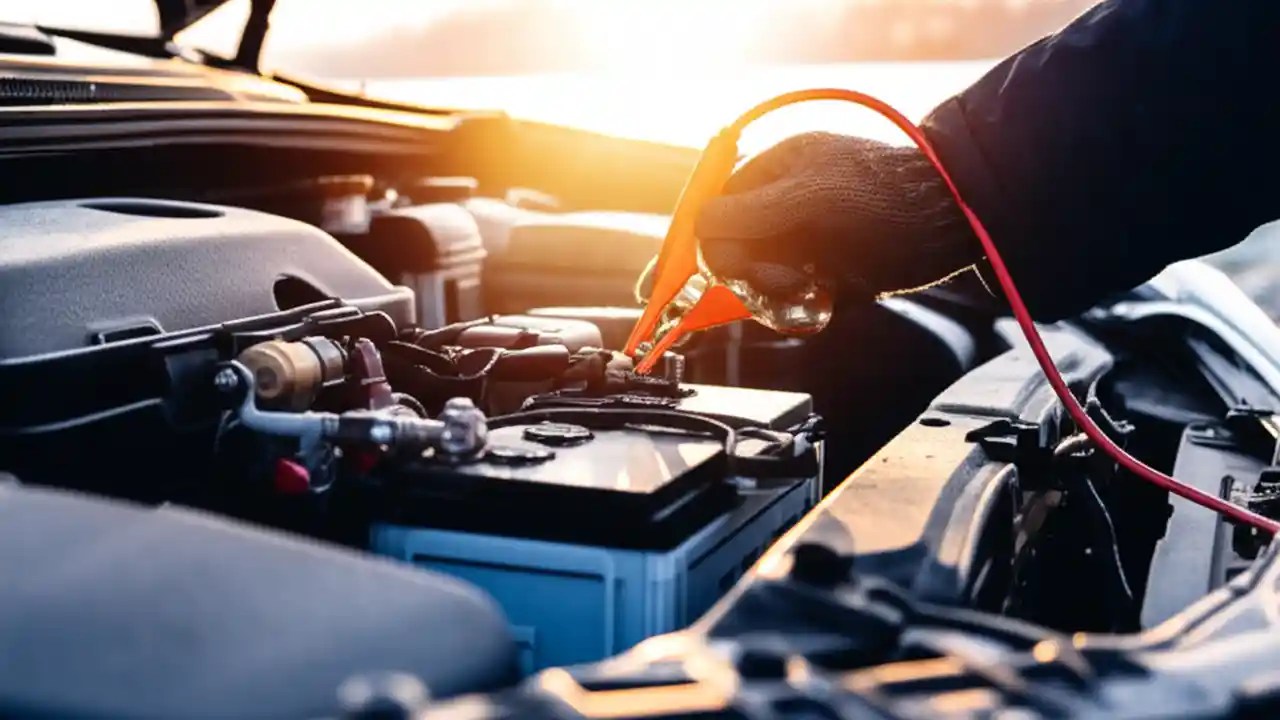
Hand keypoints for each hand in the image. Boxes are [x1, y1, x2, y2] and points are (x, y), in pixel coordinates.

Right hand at [694, 132, 977, 303]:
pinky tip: (826, 299)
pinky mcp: (821, 276)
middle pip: (727, 255)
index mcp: (768, 173)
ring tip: (811, 291)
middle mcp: (776, 207)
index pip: (711, 214)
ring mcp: (798, 243)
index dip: (699, 248)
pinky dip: (799, 309)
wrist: (953, 224)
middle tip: (784, 282)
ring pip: (754, 285)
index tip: (685, 282)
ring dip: (774, 296)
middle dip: (747, 275)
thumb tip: (699, 230)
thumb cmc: (886, 198)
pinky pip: (786, 303)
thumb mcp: (809, 198)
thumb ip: (747, 214)